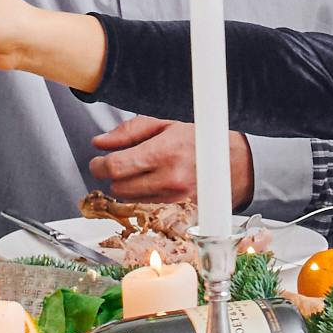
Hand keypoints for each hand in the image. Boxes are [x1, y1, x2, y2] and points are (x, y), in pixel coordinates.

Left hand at [86, 115, 252, 210]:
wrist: (234, 160)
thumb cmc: (201, 136)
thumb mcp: (165, 122)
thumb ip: (129, 132)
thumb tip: (100, 143)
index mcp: (165, 152)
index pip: (116, 167)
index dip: (99, 165)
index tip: (98, 162)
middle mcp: (170, 179)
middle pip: (120, 187)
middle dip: (113, 176)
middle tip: (118, 163)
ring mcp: (176, 198)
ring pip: (131, 199)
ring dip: (127, 186)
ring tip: (139, 170)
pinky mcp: (179, 210)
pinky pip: (148, 206)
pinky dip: (142, 195)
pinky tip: (151, 181)